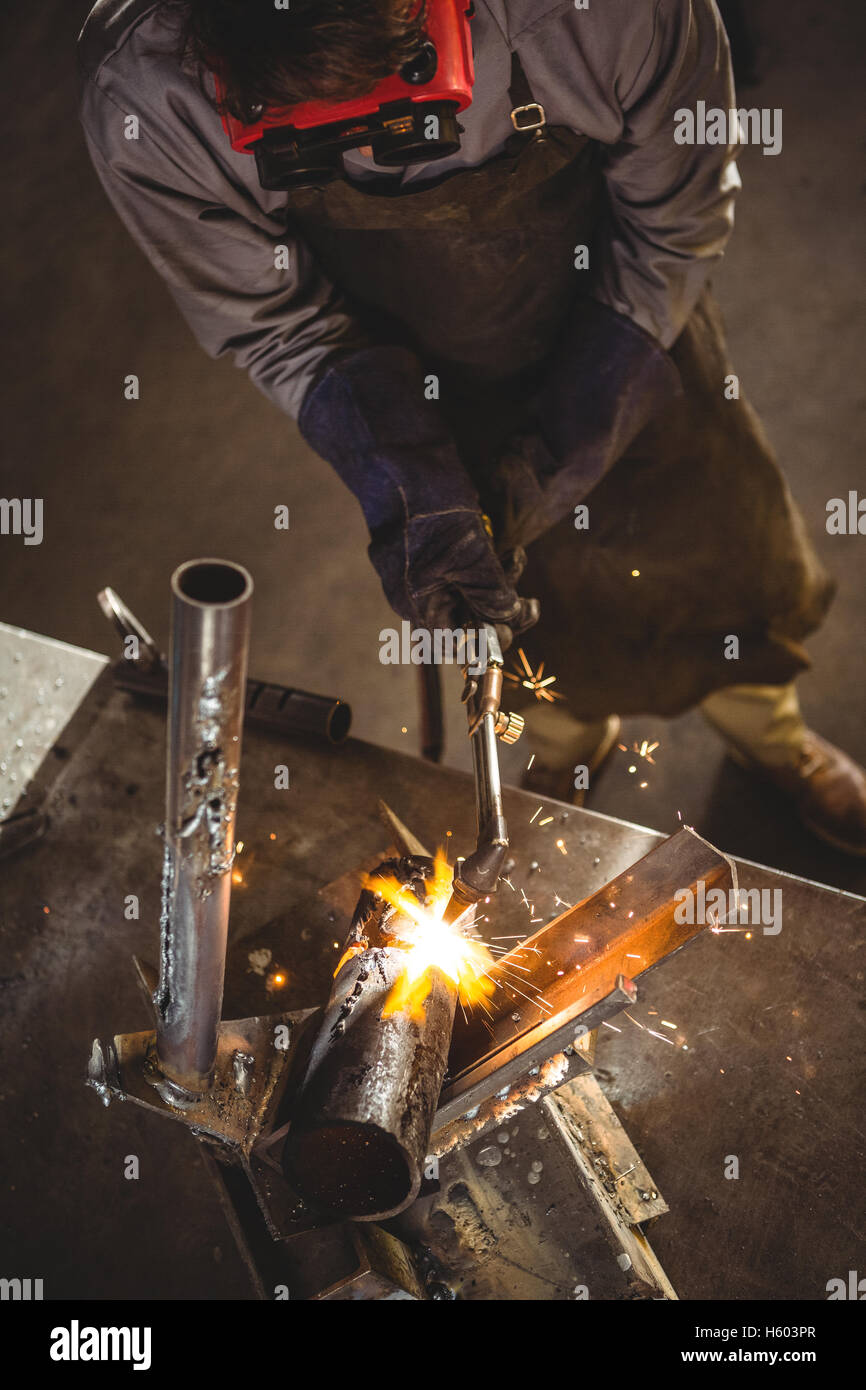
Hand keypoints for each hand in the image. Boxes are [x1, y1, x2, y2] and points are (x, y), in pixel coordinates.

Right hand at [369, 507, 538, 648]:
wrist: (404, 457)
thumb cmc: (430, 509)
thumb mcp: (470, 556)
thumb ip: (491, 593)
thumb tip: (507, 619)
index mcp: (417, 602)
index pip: (451, 644)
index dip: (483, 643)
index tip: (512, 630)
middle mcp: (417, 591)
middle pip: (464, 619)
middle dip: (498, 610)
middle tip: (528, 601)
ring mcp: (424, 568)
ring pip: (469, 592)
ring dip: (498, 583)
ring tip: (516, 559)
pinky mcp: (434, 547)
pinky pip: (465, 569)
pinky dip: (488, 564)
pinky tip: (506, 549)